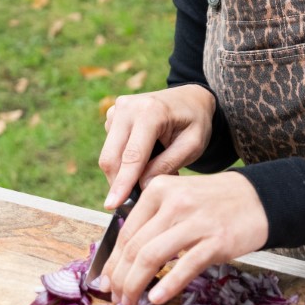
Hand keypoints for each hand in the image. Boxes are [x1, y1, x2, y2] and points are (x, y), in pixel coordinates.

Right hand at [97, 84, 216, 208]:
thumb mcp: (192, 146)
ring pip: (109, 155)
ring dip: (123, 173)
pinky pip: (111, 148)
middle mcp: (128, 107)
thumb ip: (167, 165)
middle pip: (111, 156)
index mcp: (150, 112)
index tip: (113, 205)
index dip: (122, 183)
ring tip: (151, 174)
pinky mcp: (112, 116)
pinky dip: (123, 162)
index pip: (132, 156)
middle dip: (117, 184)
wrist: (190, 99)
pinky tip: (144, 160)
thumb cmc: (195, 122)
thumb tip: (142, 186)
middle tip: (133, 204)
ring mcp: (116, 110)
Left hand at [100, 173, 269, 304]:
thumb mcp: (178, 197)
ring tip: (131, 302)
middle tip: (116, 298)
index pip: (126, 231)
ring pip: (151, 257)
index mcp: (158, 190)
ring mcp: (195, 222)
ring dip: (135, 285)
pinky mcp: (216, 241)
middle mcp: (173, 203)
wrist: (259, 198)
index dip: (112, 261)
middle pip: (134, 247)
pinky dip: (167, 285)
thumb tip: (123, 258)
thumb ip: (152, 219)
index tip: (106, 281)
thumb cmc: (214, 203)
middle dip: (120, 278)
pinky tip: (156, 298)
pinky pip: (184, 267)